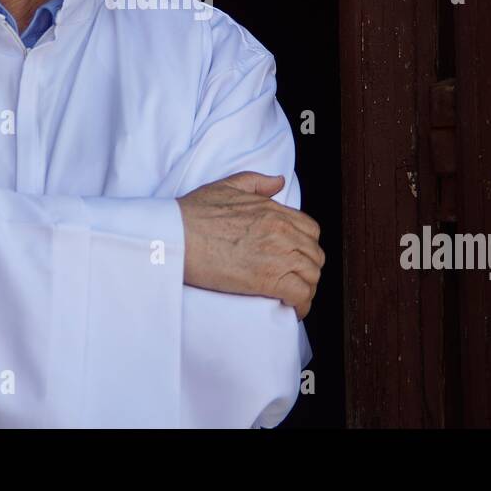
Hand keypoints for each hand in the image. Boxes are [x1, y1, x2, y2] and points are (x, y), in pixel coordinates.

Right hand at [176, 171, 323, 320]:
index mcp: (274, 210)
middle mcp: (282, 231)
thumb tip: (279, 182)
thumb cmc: (194, 212)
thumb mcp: (227, 186)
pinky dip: (302, 304)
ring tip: (294, 297)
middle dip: (308, 269)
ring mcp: (277, 255)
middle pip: (314, 254)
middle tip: (295, 280)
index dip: (306, 246)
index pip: (310, 230)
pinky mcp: (268, 279)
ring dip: (306, 288)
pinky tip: (294, 309)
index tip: (296, 257)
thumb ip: (257, 182)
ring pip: (312, 276)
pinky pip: (300, 295)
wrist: (176, 235)